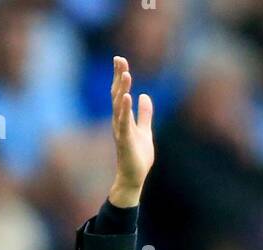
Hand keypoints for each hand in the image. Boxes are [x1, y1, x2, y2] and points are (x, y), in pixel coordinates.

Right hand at [109, 56, 153, 206]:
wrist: (133, 178)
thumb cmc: (137, 157)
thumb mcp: (145, 131)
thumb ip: (144, 114)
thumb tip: (145, 96)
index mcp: (124, 118)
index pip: (120, 92)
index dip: (120, 76)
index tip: (121, 60)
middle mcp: (119, 121)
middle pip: (117, 94)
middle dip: (118, 77)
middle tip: (119, 59)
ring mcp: (120, 130)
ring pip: (119, 106)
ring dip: (122, 89)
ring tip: (126, 74)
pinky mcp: (125, 140)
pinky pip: (124, 122)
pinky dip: (125, 108)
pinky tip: (126, 96)